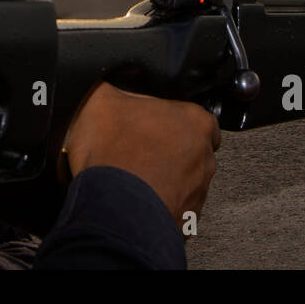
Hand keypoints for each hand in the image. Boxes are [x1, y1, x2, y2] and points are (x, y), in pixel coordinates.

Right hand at [62, 81, 220, 225]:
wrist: (110, 212)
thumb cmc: (113, 157)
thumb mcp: (99, 100)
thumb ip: (111, 85)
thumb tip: (106, 82)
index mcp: (194, 121)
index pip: (193, 113)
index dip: (167, 116)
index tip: (147, 122)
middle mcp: (205, 158)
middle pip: (189, 146)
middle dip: (166, 148)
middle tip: (135, 148)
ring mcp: (197, 193)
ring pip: (183, 179)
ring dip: (162, 177)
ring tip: (130, 175)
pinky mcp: (186, 221)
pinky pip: (173, 206)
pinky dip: (156, 203)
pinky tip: (132, 198)